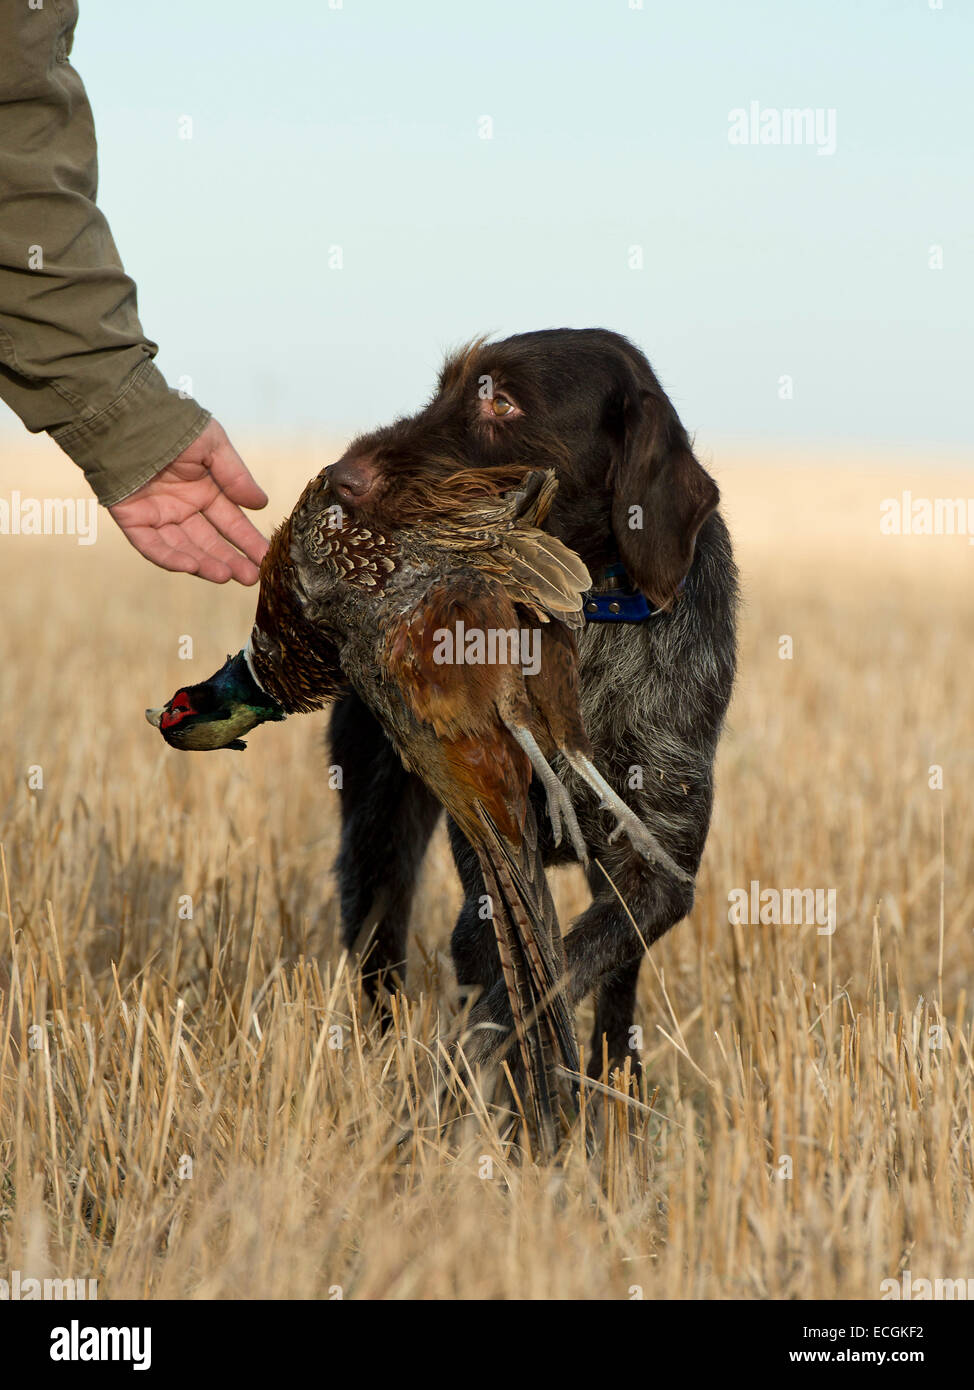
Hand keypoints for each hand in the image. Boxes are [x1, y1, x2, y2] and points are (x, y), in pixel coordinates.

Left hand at [108, 419, 268, 583]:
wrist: (127, 414)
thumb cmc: (172, 423)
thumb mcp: (213, 445)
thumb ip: (236, 476)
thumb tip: (261, 504)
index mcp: (204, 489)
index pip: (230, 522)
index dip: (248, 540)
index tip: (266, 557)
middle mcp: (182, 506)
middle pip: (209, 541)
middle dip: (230, 559)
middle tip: (251, 577)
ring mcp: (157, 514)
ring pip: (184, 547)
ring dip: (205, 563)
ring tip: (227, 575)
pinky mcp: (132, 518)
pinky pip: (151, 545)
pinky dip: (170, 557)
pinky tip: (193, 566)